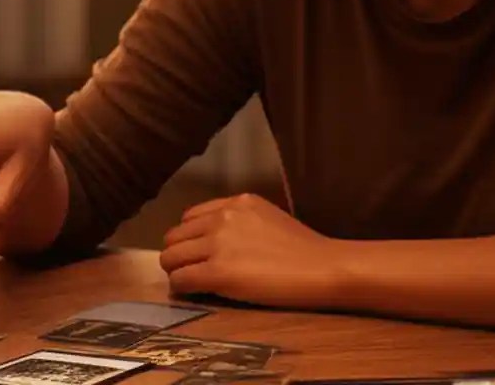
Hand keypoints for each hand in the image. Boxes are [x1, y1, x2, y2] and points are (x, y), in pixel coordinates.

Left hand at [160, 194, 342, 309]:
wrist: (323, 268)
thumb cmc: (305, 250)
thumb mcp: (268, 218)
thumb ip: (240, 222)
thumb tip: (216, 240)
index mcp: (236, 202)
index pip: (190, 217)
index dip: (189, 238)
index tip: (196, 252)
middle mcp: (222, 217)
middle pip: (174, 236)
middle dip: (178, 254)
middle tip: (188, 270)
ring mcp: (218, 243)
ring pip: (171, 257)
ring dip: (175, 271)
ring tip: (188, 282)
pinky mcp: (218, 271)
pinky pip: (181, 279)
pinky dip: (181, 288)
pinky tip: (192, 293)